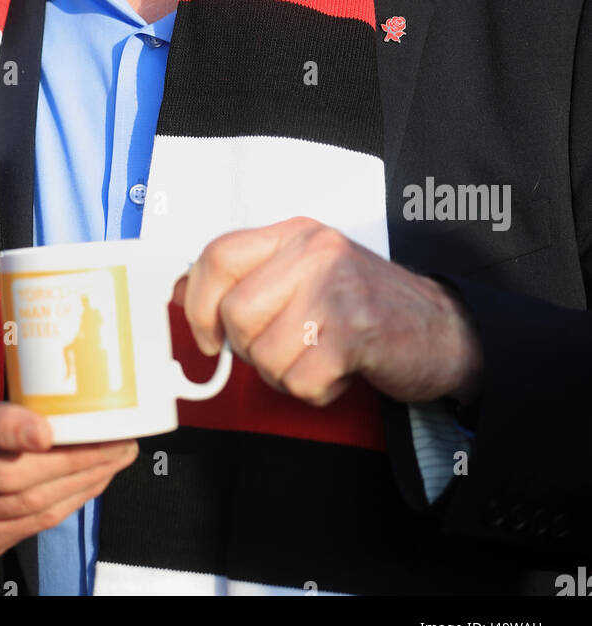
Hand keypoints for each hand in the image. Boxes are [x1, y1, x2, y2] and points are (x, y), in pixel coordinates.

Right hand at [0, 397, 138, 588]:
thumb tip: (62, 400)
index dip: (8, 429)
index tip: (48, 430)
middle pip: (9, 475)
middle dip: (71, 459)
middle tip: (117, 438)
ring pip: (26, 504)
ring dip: (80, 481)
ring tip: (117, 456)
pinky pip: (30, 526)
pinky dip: (67, 502)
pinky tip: (92, 481)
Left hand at [174, 217, 483, 407]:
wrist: (446, 331)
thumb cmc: (369, 308)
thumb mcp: (306, 277)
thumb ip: (250, 279)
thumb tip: (180, 295)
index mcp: (295, 235)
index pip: (216, 256)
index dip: (197, 304)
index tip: (205, 337)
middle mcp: (313, 252)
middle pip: (235, 313)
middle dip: (251, 349)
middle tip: (286, 349)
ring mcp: (334, 288)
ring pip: (264, 353)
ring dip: (286, 374)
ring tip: (319, 358)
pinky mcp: (353, 331)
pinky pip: (300, 380)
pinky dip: (315, 391)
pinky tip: (339, 372)